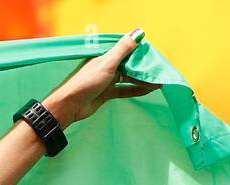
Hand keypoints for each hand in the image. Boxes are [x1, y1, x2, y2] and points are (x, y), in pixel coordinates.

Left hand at [43, 29, 160, 127]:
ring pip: (128, 78)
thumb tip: (139, 32)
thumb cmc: (86, 82)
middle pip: (129, 65)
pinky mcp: (106, 93)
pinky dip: (135, 90)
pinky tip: (148, 90)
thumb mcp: (107, 63)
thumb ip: (123, 49)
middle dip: (144, 68)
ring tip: (158, 83)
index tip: (155, 56)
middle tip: (160, 71)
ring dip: (142, 80)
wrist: (69, 106)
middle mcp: (106, 66)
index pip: (127, 50)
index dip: (141, 52)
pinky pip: (124, 90)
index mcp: (105, 56)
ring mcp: (106, 80)